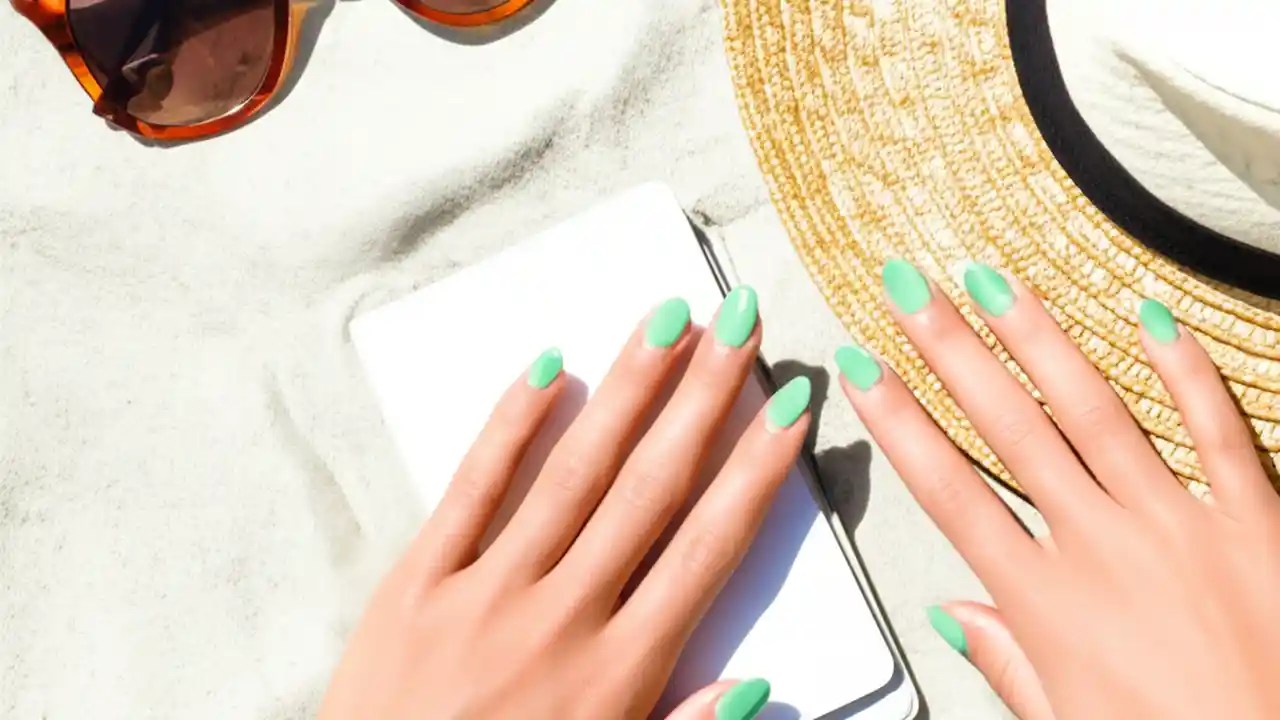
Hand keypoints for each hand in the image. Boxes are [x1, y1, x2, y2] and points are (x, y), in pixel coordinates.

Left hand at [321, 291, 808, 719]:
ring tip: (666, 322)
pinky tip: (547, 368)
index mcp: (619, 674)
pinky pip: (470, 489)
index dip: (755, 471)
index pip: (708, 549)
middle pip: (650, 489)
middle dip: (703, 399)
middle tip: (739, 325)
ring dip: (626, 391)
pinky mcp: (416, 583)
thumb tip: (753, 686)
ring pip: (573, 472)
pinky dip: (508, 426)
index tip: (788, 408)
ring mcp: (486, 593)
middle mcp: (562, 618)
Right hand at [838, 261, 1279, 719]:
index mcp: (1048, 604)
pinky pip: (1218, 431)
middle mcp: (1102, 547)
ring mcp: (1178, 524)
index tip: (861, 371)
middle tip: (911, 288)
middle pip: (1010, 430)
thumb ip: (1007, 662)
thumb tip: (952, 616)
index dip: (899, 426)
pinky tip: (1149, 317)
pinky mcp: (1258, 520)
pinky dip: (1185, 373)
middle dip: (951, 351)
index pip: (951, 494)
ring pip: (1094, 411)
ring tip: (993, 280)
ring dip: (1037, 339)